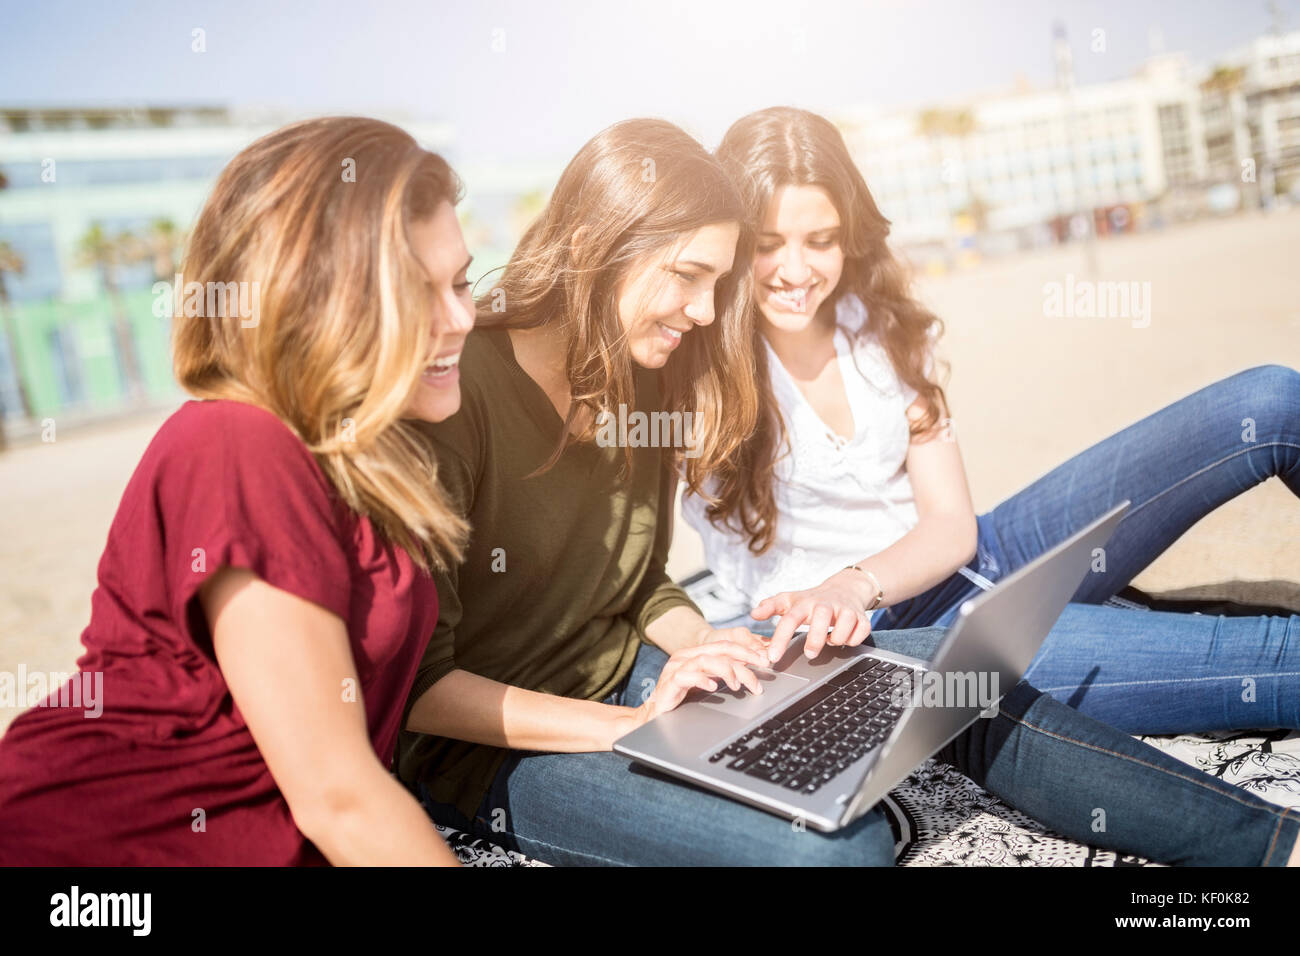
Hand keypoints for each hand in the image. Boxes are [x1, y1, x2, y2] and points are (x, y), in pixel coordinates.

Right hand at [635, 634, 770, 723]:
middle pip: (719, 649)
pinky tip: (713, 687)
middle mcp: (685, 657)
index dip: (747, 650)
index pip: (725, 645)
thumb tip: (749, 671)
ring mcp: (675, 668)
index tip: (765, 659)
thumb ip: (722, 674)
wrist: (652, 715)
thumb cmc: (680, 700)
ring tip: (738, 685)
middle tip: (762, 668)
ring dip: (727, 671)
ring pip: (706, 660)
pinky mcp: (669, 683)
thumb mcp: (705, 683)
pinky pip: (686, 676)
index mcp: (694, 654)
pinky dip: (701, 680)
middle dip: (744, 657)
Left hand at [751, 569, 874, 663]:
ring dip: (837, 638)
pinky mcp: (862, 617)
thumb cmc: (813, 599)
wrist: (845, 588)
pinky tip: (845, 638)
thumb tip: (753, 614)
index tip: (773, 657)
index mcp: (805, 604)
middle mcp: (825, 605)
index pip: (789, 620)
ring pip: (844, 626)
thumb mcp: (790, 600)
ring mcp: (845, 610)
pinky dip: (853, 639)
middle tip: (809, 654)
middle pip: (821, 619)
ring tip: (830, 640)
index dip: (780, 638)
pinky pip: (861, 632)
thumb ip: (771, 606)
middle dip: (815, 639)